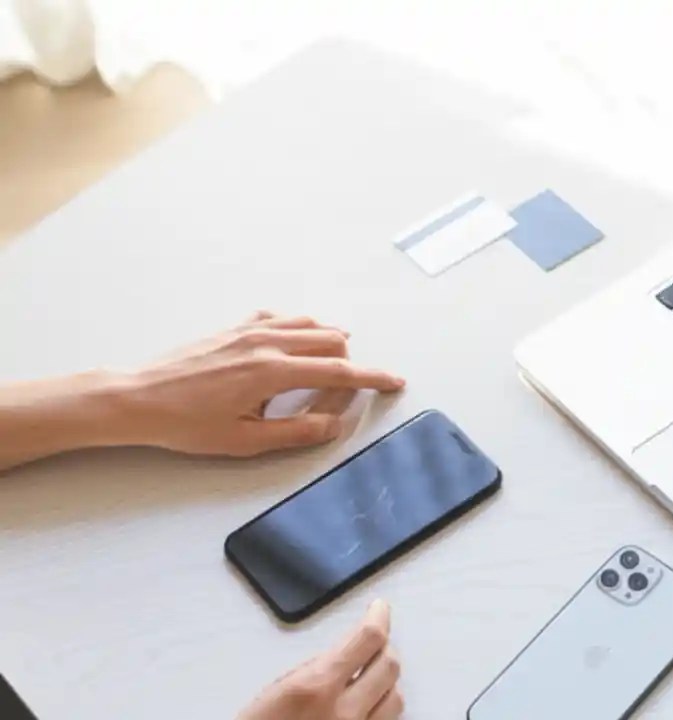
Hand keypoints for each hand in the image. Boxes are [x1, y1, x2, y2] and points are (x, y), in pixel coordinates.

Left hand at [117, 312, 404, 456]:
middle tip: (349, 389)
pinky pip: (279, 318)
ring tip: (326, 367)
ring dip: (327, 341)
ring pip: (309, 323)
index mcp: (273, 372)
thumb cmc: (185, 424)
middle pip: (331, 338)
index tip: (394, 382)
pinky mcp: (233, 328)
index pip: (339, 370)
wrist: (138, 399)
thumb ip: (296, 432)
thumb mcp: (245, 441)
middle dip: (350, 360)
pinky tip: (290, 347)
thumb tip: (333, 424)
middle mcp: (266, 343)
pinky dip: (298, 329)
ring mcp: (248, 330)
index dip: (373, 377)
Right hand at [239, 600, 403, 719]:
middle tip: (372, 646)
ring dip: (385, 683)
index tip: (380, 608)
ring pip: (396, 698)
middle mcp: (344, 712)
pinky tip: (363, 708)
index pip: (368, 640)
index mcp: (316, 687)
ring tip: (366, 680)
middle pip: (390, 665)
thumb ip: (316, 669)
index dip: (379, 618)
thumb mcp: (277, 691)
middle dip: (384, 650)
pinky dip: (380, 711)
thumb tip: (347, 653)